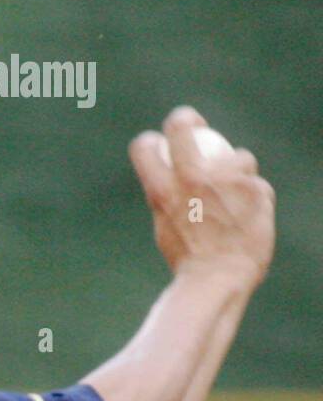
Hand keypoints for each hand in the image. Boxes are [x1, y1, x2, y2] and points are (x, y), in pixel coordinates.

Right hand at [129, 106, 274, 289]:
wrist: (218, 280)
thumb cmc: (189, 262)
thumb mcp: (166, 229)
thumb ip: (170, 201)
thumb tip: (168, 182)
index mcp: (163, 191)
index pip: (144, 147)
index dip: (150, 141)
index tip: (161, 141)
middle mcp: (193, 178)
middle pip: (182, 125)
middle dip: (184, 119)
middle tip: (195, 124)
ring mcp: (226, 180)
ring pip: (238, 157)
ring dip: (238, 173)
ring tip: (236, 200)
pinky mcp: (255, 189)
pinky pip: (256, 186)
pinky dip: (253, 200)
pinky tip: (249, 220)